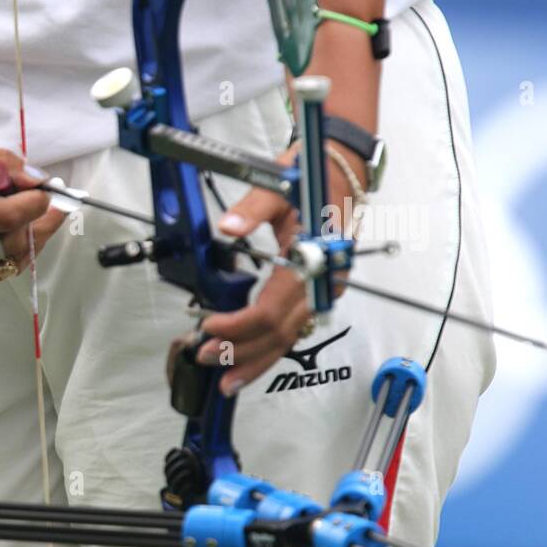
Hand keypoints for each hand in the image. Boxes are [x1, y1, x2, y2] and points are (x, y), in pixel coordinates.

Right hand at [0, 141, 65, 278]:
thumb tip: (35, 179)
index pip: (4, 219)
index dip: (34, 203)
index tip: (50, 188)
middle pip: (11, 248)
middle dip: (39, 226)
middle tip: (55, 204)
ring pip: (6, 262)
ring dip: (30, 239)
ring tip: (39, 213)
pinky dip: (11, 245)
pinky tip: (17, 225)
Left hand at [195, 145, 363, 394]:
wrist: (341, 167)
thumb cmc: (311, 176)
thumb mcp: (278, 186)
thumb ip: (252, 209)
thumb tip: (227, 227)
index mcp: (312, 260)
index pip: (271, 310)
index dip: (238, 326)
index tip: (207, 328)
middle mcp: (323, 282)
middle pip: (279, 332)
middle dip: (241, 351)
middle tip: (206, 360)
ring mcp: (324, 290)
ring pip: (289, 337)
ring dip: (256, 360)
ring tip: (227, 379)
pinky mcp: (319, 292)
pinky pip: (294, 328)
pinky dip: (270, 348)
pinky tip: (250, 362)